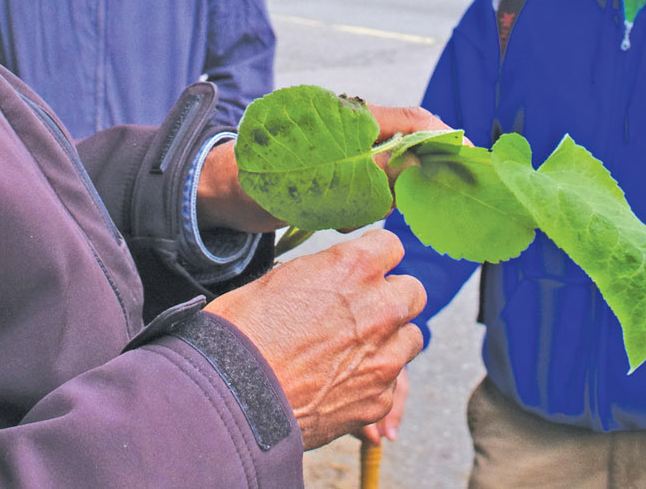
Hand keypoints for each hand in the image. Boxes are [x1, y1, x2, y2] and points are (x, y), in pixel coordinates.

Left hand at [195, 105, 455, 234]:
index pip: (413, 121)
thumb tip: (422, 163)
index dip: (445, 139)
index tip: (470, 162)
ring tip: (344, 214)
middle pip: (405, 145)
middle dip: (405, 179)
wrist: (213, 192)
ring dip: (378, 195)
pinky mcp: (330, 165)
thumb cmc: (256, 183)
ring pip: (385, 168)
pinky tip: (335, 215)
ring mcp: (340, 145)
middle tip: (386, 207)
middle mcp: (349, 125)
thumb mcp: (316, 184)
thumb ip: (372, 173)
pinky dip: (360, 201)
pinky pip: (363, 181)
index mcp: (349, 118)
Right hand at [205, 229, 424, 449]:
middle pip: (413, 293)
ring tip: (352, 352)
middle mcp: (380, 308)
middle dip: (391, 299)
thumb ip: (322, 274)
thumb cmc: (242, 333)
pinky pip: (391, 383)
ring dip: (390, 340)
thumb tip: (332, 278)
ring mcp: (385, 356)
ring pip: (411, 339)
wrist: (232, 397)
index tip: (363, 270)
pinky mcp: (380, 398)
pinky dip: (372, 383)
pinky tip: (338, 387)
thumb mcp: (278, 280)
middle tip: (362, 313)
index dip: (374, 258)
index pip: (391, 246)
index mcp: (354, 267)